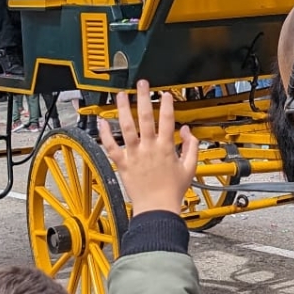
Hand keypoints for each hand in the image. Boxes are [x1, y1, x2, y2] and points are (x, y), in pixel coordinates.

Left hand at [97, 81, 197, 216]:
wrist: (157, 209)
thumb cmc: (172, 192)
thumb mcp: (190, 169)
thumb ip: (191, 147)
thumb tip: (188, 132)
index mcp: (166, 148)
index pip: (167, 121)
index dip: (167, 105)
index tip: (165, 94)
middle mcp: (149, 148)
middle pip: (145, 118)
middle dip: (144, 98)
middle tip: (142, 85)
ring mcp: (135, 155)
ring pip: (127, 128)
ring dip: (123, 110)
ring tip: (121, 95)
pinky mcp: (123, 164)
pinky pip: (112, 147)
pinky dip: (105, 135)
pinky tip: (101, 122)